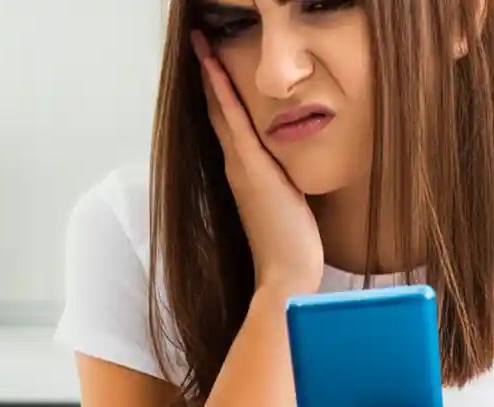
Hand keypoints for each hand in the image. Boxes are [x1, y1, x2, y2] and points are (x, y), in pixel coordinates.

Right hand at [191, 31, 323, 295]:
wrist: (285, 276)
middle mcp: (236, 166)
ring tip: (201, 46)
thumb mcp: (290, 204)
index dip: (219, 93)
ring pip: (221, 111)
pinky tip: (214, 69)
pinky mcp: (251, 169)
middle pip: (217, 111)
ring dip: (210, 76)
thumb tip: (294, 171)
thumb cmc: (291, 247)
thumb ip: (287, 183)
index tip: (212, 63)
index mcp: (245, 173)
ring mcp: (240, 167)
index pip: (229, 123)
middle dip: (208, 75)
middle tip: (199, 42)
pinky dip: (222, 94)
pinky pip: (234, 122)